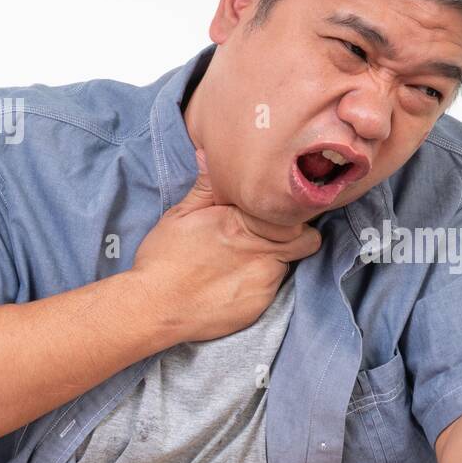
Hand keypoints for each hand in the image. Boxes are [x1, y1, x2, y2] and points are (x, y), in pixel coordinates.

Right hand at [129, 169, 320, 343]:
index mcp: (241, 222)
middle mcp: (260, 250)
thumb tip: (209, 154)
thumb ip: (206, 187)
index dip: (290, 212)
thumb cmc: (164, 260)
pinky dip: (262, 283)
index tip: (281, 212)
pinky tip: (236, 282)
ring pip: (290, 264)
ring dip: (277, 259)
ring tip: (248, 261)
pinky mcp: (260, 305)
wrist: (154, 308)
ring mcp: (264, 280)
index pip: (292, 213)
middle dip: (298, 235)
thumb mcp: (179, 216)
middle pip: (307, 239)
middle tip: (277, 236)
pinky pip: (274, 289)